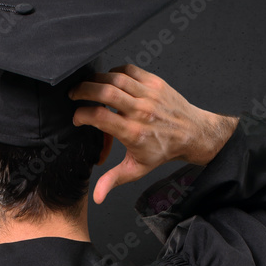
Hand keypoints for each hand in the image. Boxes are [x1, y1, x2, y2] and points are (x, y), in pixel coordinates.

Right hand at [69, 64, 238, 203]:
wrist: (192, 134)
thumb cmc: (163, 150)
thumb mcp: (137, 168)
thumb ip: (113, 179)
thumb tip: (97, 196)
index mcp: (134, 132)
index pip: (99, 117)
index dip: (81, 116)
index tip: (77, 119)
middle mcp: (141, 111)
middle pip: (104, 92)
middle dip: (83, 90)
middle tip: (74, 94)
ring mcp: (149, 94)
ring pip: (115, 77)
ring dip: (96, 79)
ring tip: (88, 85)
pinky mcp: (155, 82)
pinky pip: (129, 70)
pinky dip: (115, 71)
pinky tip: (110, 79)